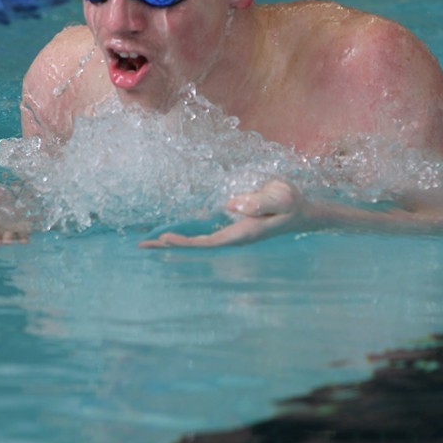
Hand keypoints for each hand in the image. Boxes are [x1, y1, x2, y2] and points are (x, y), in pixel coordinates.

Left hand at [139, 179, 308, 248]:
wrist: (301, 210)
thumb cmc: (291, 202)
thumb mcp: (281, 196)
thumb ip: (259, 201)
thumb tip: (231, 205)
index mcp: (242, 233)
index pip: (209, 242)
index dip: (186, 241)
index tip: (166, 238)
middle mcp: (233, 237)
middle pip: (197, 245)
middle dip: (170, 245)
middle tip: (141, 244)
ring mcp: (230, 234)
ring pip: (196, 239)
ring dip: (172, 241)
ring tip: (147, 241)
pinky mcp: (229, 226)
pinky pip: (201, 232)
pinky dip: (183, 232)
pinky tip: (171, 232)